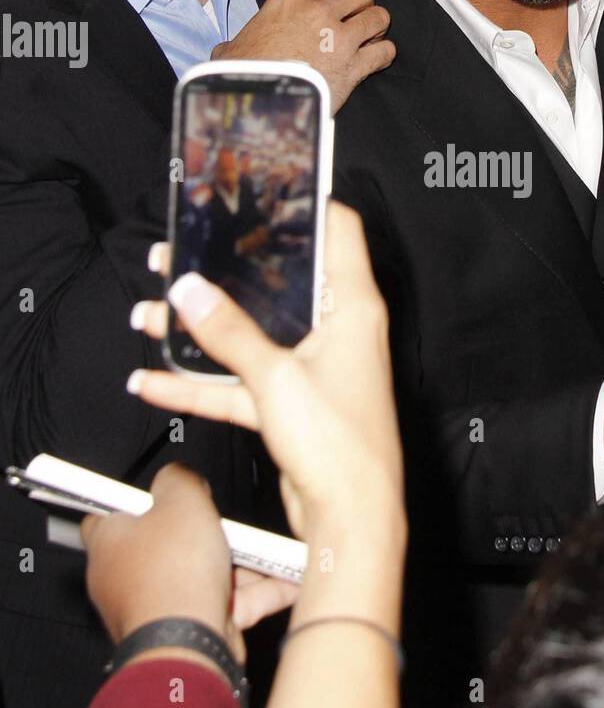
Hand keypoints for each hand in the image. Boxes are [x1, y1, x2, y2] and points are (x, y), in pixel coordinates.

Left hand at [81, 463, 297, 661]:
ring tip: (267, 550)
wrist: (189, 644)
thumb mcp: (181, 501)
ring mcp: (159, 605)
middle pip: (168, 542)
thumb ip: (180, 479)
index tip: (158, 491)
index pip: (107, 515)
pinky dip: (256, 590)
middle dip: (205, 532)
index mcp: (110, 543)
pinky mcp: (189, 627)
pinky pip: (225, 601)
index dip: (135, 500)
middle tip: (224, 521)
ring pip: (203, 573)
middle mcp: (128, 578)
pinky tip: (284, 577)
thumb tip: (179, 475)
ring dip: (240, 563)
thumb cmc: (172, 578)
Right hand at [128, 203, 404, 542]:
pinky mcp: (290, 404)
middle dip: (224, 271)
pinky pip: (238, 383)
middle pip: (277, 282)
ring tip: (147, 314)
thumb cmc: (341, 447)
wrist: (352, 519)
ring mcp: (311, 368)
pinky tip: (151, 381)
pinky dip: (198, 383)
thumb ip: (228, 334)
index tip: (265, 189)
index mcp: (351, 308)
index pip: (338, 232)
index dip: (307, 205)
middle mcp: (336, 331)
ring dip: (199, 330)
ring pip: (249, 335)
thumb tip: (189, 292)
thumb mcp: (275, 380)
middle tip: (177, 255)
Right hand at [212, 0, 394, 113]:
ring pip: (379, 17)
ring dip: (377, 27)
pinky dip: (384, 55)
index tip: (333, 3)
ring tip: (368, 37)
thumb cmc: (241, 74)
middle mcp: (319, 13)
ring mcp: (340, 39)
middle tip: (355, 17)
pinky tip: (375, 59)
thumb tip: (230, 52)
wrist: (256, 103)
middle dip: (362, 2)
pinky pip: (385, 52)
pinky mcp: (353, 68)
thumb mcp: (232, 47)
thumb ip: (241, 41)